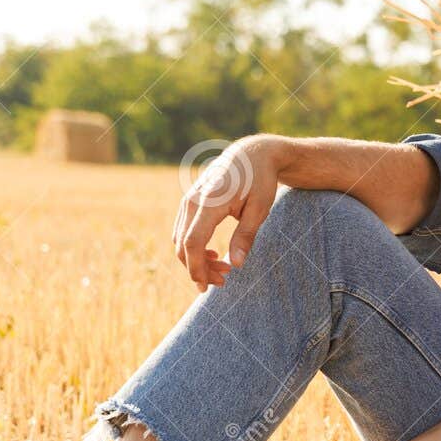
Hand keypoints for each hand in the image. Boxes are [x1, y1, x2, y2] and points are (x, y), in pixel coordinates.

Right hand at [171, 135, 282, 291]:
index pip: (193, 243)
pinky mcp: (190, 201)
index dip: (197, 268)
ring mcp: (188, 200)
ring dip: (197, 259)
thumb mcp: (260, 209)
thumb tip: (237, 265)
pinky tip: (215, 254)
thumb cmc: (259, 180)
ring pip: (180, 239)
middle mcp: (193, 200)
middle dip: (199, 268)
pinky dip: (194, 247)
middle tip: (224, 280)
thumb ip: (246, 236)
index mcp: (209, 202)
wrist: (251, 154)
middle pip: (183, 245)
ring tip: (224, 268)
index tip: (207, 287)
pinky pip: (184, 230)